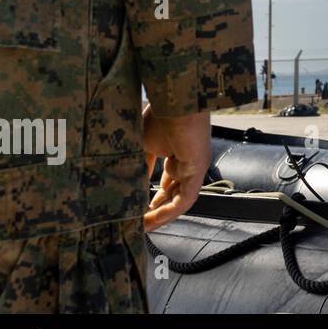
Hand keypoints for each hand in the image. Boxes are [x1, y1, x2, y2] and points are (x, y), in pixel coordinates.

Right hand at [142, 105, 211, 230]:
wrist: (174, 101)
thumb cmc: (160, 115)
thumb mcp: (143, 144)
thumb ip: (140, 164)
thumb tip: (129, 182)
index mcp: (177, 153)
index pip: (169, 181)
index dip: (156, 197)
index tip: (139, 208)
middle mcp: (188, 162)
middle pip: (175, 193)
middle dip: (158, 209)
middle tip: (139, 221)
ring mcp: (194, 167)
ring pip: (180, 200)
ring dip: (161, 215)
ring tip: (142, 226)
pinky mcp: (197, 170)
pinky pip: (185, 199)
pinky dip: (169, 212)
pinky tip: (152, 220)